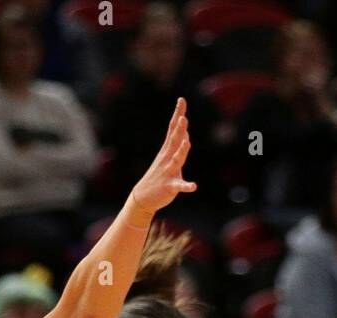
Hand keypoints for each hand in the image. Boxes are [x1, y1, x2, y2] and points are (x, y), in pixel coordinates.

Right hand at [130, 98, 196, 214]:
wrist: (143, 197)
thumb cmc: (159, 176)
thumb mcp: (168, 158)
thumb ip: (177, 146)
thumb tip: (186, 134)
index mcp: (167, 151)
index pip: (173, 129)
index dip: (178, 114)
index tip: (182, 99)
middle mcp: (167, 158)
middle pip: (174, 141)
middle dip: (179, 129)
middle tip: (183, 117)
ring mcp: (168, 172)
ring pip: (176, 160)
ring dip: (181, 151)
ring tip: (187, 142)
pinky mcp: (170, 186)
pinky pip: (179, 186)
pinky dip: (186, 186)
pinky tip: (193, 186)